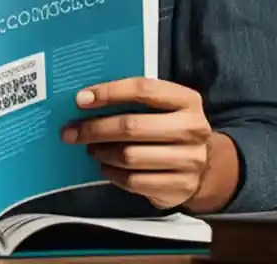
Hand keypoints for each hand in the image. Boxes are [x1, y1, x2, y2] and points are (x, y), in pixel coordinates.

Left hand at [61, 77, 234, 211]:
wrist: (205, 166)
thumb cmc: (171, 127)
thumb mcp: (164, 107)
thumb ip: (135, 100)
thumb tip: (86, 99)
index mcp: (187, 100)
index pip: (143, 89)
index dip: (109, 92)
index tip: (81, 99)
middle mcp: (192, 129)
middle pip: (132, 126)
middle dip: (95, 128)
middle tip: (71, 131)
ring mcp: (189, 161)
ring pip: (130, 156)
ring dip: (102, 152)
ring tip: (90, 148)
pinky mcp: (179, 187)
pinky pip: (134, 181)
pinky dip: (112, 174)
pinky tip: (105, 167)